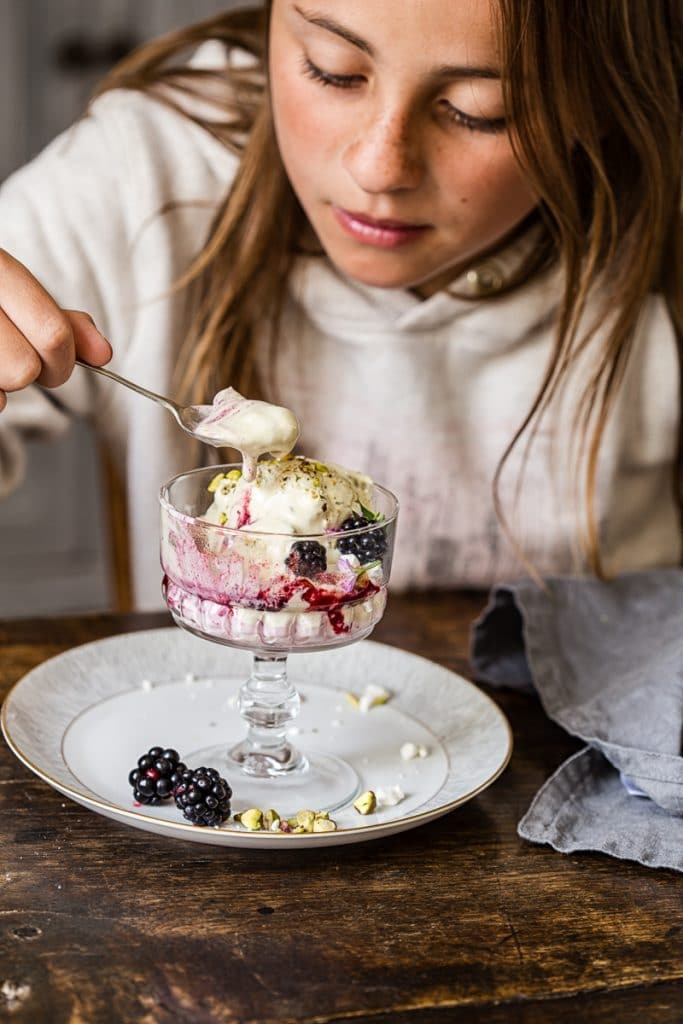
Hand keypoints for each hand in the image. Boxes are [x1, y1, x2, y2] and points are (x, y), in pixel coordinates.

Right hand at [0, 248, 111, 412]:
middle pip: (26, 370)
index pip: (53, 335)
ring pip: (2, 388)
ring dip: (0, 383)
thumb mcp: (17, 295)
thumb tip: (103, 354)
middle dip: (30, 373)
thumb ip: (61, 320)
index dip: (64, 361)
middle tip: (14, 357)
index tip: (58, 362)